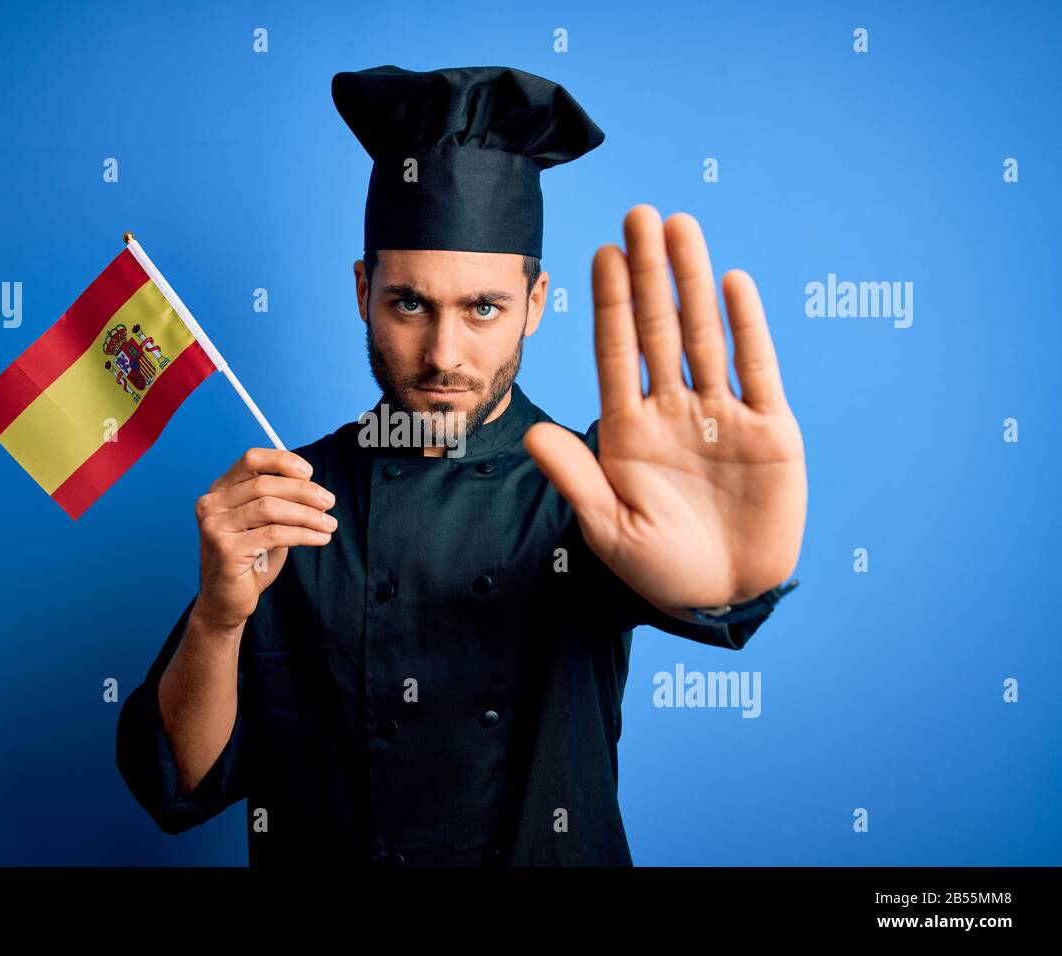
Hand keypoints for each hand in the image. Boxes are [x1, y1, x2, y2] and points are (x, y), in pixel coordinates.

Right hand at [192, 448, 336, 629]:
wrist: (227, 602)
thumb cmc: (249, 560)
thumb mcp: (265, 524)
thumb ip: (280, 502)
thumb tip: (312, 487)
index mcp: (220, 491)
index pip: (251, 459)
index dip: (282, 461)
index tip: (309, 472)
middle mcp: (211, 504)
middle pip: (264, 483)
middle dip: (304, 491)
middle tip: (329, 502)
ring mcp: (215, 526)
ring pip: (269, 507)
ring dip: (306, 514)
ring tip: (329, 524)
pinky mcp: (225, 549)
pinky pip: (273, 534)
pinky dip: (303, 534)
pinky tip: (320, 538)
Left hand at [524, 205, 806, 608]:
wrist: (723, 597)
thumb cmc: (659, 568)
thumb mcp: (608, 529)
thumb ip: (576, 479)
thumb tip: (532, 435)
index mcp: (629, 430)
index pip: (615, 353)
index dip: (610, 305)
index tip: (599, 254)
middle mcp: (673, 410)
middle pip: (658, 329)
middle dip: (648, 274)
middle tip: (638, 214)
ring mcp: (722, 415)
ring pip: (705, 335)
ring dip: (692, 282)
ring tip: (679, 227)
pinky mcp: (769, 430)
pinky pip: (757, 369)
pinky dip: (746, 327)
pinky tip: (731, 282)